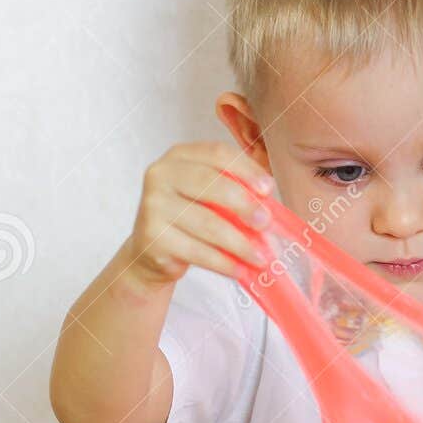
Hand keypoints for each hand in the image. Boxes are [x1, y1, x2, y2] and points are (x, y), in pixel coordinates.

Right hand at [122, 141, 275, 286]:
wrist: (152, 249)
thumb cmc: (189, 216)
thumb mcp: (209, 195)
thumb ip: (236, 190)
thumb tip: (270, 207)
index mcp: (180, 156)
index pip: (218, 153)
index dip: (247, 170)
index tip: (268, 189)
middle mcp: (161, 175)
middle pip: (211, 184)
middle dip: (244, 204)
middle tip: (266, 223)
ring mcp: (153, 206)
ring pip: (207, 223)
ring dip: (240, 243)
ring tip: (261, 256)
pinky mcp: (153, 238)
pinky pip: (197, 252)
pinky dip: (224, 263)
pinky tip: (240, 269)